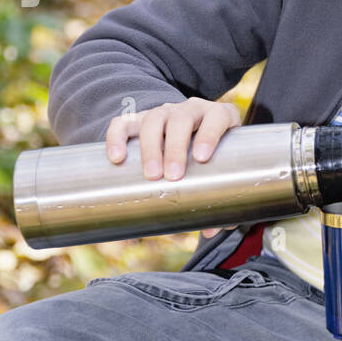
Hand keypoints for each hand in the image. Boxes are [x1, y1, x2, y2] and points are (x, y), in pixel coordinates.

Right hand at [105, 97, 241, 237]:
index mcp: (218, 116)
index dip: (209, 134)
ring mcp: (165, 112)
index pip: (216, 118)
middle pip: (180, 120)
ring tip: (151, 175)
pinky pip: (124, 123)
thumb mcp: (225, 167)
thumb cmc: (215, 156)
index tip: (201, 158)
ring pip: (154, 120)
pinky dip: (117, 138)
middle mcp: (191, 109)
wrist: (193, 132)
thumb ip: (224, 196)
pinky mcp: (140, 119)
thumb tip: (211, 230)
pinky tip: (116, 158)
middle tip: (172, 176)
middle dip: (175, 148)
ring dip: (151, 147)